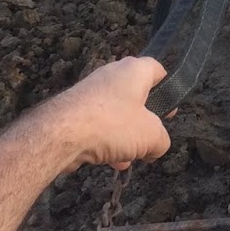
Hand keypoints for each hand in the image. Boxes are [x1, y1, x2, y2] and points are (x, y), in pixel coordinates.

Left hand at [48, 56, 171, 171]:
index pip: (157, 69)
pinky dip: (106, 140)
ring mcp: (90, 91)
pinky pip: (98, 123)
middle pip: (135, 95)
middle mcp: (111, 74)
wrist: (61, 133)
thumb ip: (162, 140)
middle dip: (143, 121)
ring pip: (116, 113)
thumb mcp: (151, 136)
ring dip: (125, 136)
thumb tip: (157, 145)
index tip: (168, 111)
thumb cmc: (113, 124)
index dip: (167, 89)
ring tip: (128, 158)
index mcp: (134, 70)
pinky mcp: (74, 109)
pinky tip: (110, 161)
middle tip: (148, 139)